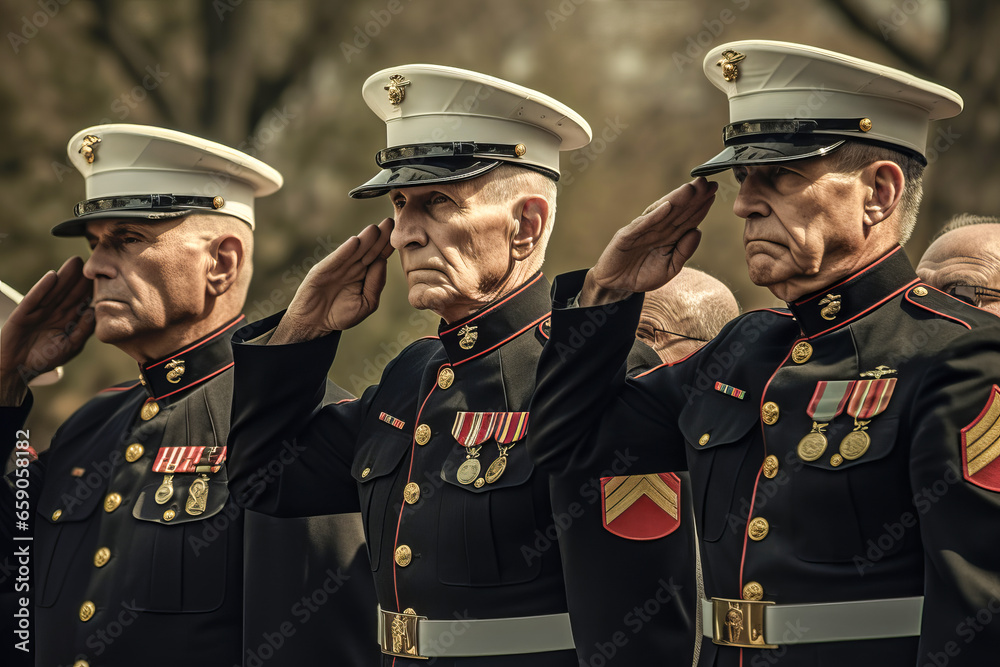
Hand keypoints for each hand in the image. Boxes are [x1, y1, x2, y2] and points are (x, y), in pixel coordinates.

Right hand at [0, 257, 94, 405]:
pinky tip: (52, 277)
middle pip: (68, 292)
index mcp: (66, 320)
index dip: (90, 289)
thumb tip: (95, 312)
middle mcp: (53, 313)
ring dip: (64, 277)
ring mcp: (38, 312)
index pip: (80, 302)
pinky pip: (34, 299)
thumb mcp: (70, 345)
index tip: (105, 276)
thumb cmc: (44, 359)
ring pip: (54, 291)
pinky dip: (42, 288)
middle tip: (91, 261)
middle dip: (79, 278)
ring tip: (75, 262)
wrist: (16, 370)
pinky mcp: (22, 314)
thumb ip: (83, 330)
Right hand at [271, 219, 394, 343]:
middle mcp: (352, 267)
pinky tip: (355, 242)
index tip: (400, 234)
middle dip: (379, 237)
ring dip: (364, 239)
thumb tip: (382, 263)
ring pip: (354, 251)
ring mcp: (337, 267)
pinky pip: (336, 259)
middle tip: (390, 222)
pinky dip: (345, 251)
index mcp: (364, 274)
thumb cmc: (341, 315)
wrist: (315, 324)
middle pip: (368, 250)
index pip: (378, 257)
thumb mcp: (366, 303)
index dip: (387, 246)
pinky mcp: (323, 270)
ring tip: (375, 228)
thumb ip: (376, 285)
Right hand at [581, 177, 716, 305]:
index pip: (687, 218)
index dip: (700, 206)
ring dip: (676, 200)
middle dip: (692, 197)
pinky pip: (642, 224)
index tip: (714, 193)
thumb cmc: (642, 275)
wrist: (616, 286)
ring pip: (662, 213)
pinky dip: (654, 215)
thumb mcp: (669, 268)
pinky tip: (667, 205)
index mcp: (668, 236)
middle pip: (677, 211)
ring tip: (691, 188)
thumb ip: (683, 252)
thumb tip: (698, 231)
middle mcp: (656, 229)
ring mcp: (641, 230)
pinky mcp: (626, 236)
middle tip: (707, 182)